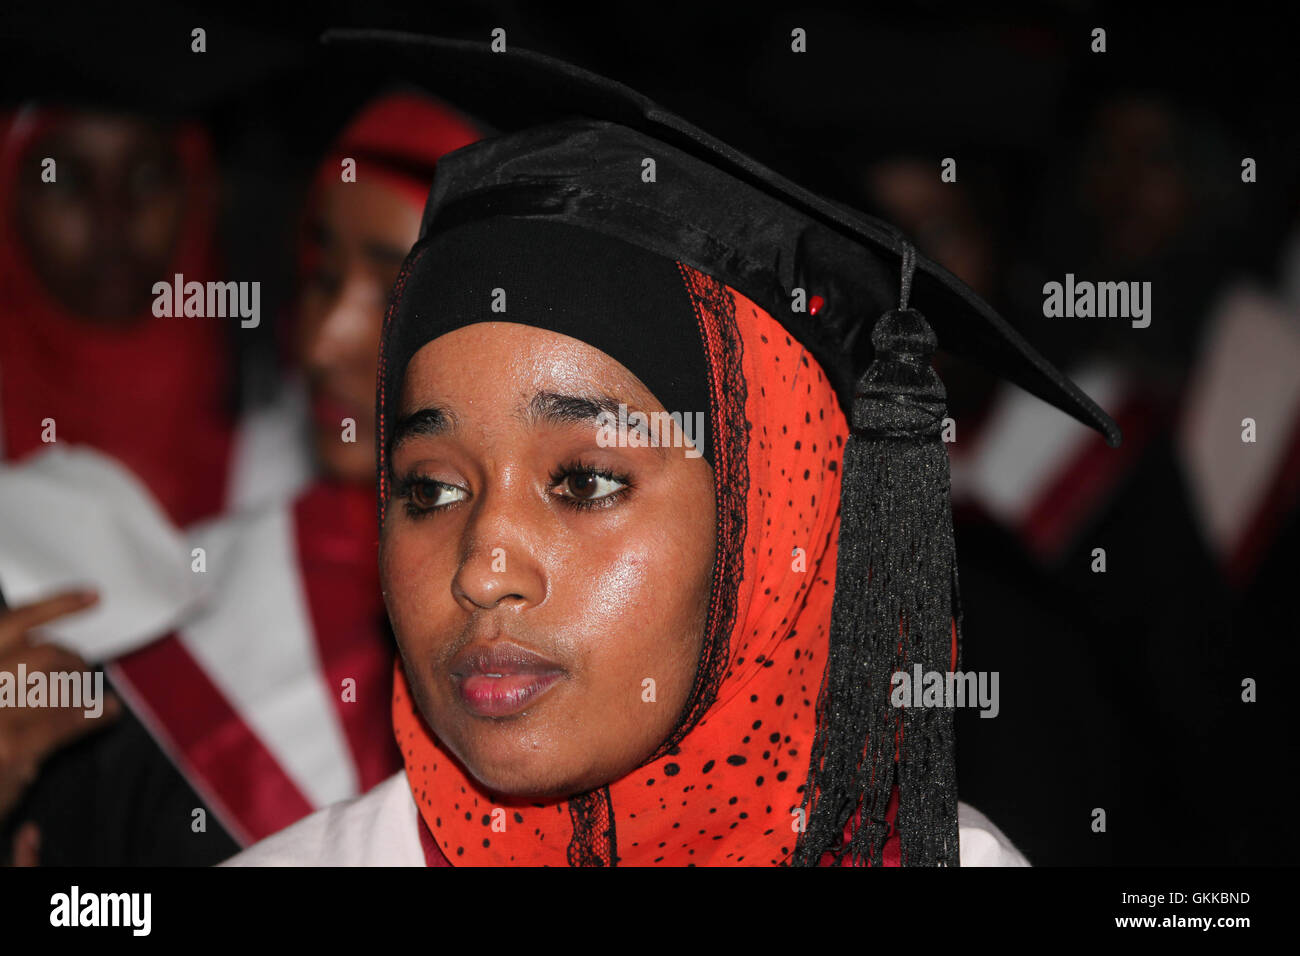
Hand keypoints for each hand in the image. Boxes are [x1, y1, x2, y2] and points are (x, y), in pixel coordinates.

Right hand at [0, 590, 120, 820]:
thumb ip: (1, 674)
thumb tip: (36, 648)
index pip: (11, 624)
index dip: (55, 606)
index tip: (91, 596)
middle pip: (41, 654)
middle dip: (71, 660)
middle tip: (82, 670)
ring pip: (57, 685)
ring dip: (81, 690)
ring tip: (91, 697)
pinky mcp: (8, 748)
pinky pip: (67, 720)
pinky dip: (94, 714)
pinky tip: (106, 713)